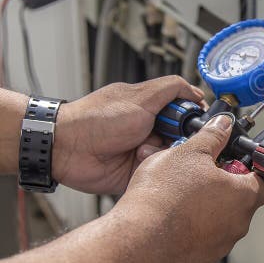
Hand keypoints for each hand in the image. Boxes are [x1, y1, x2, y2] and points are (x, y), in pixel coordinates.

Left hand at [53, 76, 205, 193]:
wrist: (67, 147)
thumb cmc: (96, 119)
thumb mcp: (140, 97)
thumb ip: (171, 89)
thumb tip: (197, 90)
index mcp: (151, 109)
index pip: (185, 114)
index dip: (193, 119)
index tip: (197, 122)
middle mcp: (149, 130)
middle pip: (184, 137)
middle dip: (180, 138)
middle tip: (168, 136)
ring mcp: (143, 151)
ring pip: (173, 156)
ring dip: (162, 152)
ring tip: (143, 149)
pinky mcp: (136, 172)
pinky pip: (158, 173)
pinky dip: (152, 167)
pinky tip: (138, 160)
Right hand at [112, 114, 263, 262]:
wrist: (135, 241)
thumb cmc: (163, 197)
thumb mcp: (189, 152)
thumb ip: (213, 137)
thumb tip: (223, 125)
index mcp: (244, 195)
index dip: (254, 169)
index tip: (240, 163)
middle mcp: (238, 224)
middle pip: (242, 200)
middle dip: (225, 187)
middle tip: (202, 175)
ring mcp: (220, 245)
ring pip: (222, 221)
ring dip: (208, 209)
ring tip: (182, 197)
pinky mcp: (201, 259)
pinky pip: (203, 240)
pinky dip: (193, 230)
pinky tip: (173, 219)